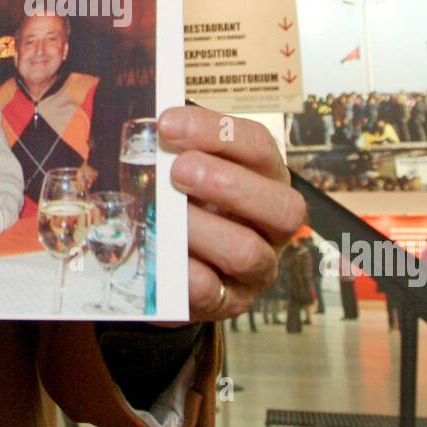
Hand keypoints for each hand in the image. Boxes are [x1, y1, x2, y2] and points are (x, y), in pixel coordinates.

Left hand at [157, 106, 304, 322]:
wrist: (170, 269)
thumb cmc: (184, 206)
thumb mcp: (185, 174)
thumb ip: (175, 151)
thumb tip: (146, 129)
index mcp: (266, 178)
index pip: (258, 146)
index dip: (216, 132)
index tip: (168, 124)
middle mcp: (273, 224)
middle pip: (280, 203)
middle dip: (226, 183)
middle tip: (178, 171)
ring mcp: (258, 267)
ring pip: (248, 251)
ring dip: (202, 229)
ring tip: (165, 217)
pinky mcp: (231, 302)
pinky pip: (217, 293)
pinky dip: (189, 275)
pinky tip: (166, 259)